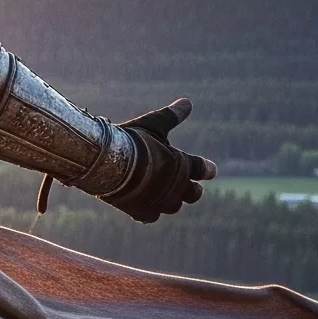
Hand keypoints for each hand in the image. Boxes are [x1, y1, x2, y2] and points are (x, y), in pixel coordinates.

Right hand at [103, 97, 215, 223]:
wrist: (107, 163)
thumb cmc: (132, 141)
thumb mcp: (153, 124)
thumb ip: (172, 116)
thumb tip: (188, 102)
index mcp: (183, 165)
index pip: (203, 169)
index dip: (207, 169)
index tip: (210, 170)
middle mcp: (176, 187)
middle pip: (193, 194)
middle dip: (191, 189)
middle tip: (189, 185)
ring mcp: (160, 201)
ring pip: (174, 207)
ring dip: (171, 200)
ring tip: (164, 194)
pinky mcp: (141, 211)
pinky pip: (151, 216)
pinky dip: (149, 211)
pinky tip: (144, 205)